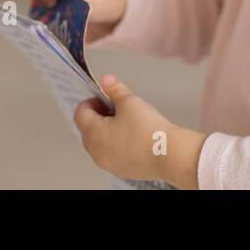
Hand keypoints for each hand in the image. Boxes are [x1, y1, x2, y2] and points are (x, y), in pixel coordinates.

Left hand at [73, 75, 205, 188]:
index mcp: (93, 133)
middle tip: (116, 108)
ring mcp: (107, 163)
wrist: (168, 154)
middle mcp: (95, 151)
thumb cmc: (147, 128)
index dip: (91, 101)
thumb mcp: (130, 102)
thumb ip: (114, 89)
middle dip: (98, 116)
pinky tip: (134, 137)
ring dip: (107, 130)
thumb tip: (105, 80)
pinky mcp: (120, 170)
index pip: (80, 113)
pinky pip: (111, 154)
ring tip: (127, 122)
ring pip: (99, 143)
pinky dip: (116, 144)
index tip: (106, 97)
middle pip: (87, 129)